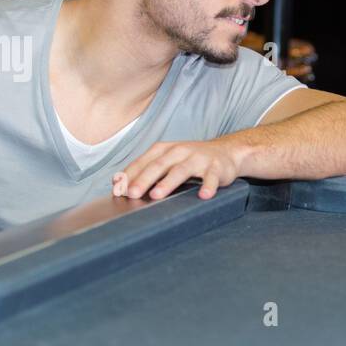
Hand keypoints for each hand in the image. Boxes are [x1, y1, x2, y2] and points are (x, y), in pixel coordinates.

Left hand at [114, 140, 242, 200]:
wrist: (227, 152)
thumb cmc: (191, 160)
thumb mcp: (168, 160)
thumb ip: (147, 171)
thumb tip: (121, 186)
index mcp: (165, 149)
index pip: (143, 162)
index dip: (130, 175)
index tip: (118, 189)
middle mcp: (180, 151)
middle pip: (159, 165)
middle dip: (144, 180)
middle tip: (132, 193)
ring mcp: (198, 159)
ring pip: (181, 170)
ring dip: (168, 183)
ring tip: (157, 194)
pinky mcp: (216, 168)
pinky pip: (211, 178)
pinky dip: (208, 186)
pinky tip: (203, 195)